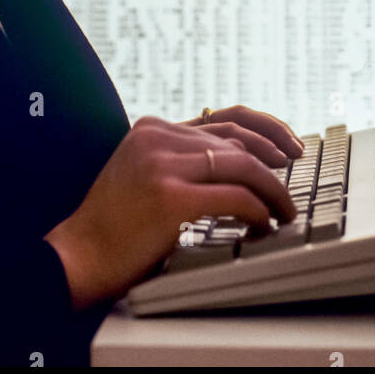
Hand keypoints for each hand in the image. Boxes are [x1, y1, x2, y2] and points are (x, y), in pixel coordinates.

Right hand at [44, 113, 300, 311]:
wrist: (78, 257)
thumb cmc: (115, 226)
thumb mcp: (145, 175)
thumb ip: (183, 160)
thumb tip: (241, 161)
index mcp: (153, 128)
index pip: (222, 117)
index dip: (263, 128)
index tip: (288, 144)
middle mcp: (158, 138)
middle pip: (236, 139)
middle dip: (275, 156)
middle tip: (296, 175)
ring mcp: (163, 164)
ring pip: (241, 166)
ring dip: (272, 189)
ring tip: (284, 208)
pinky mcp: (169, 196)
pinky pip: (234, 198)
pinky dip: (258, 210)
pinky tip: (264, 223)